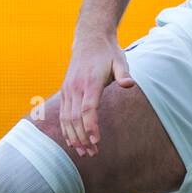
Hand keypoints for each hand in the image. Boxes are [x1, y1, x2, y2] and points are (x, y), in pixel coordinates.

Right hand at [59, 32, 133, 157]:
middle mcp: (75, 87)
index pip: (87, 109)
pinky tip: (72, 142)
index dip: (90, 127)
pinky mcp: (65, 91)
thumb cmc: (108, 53)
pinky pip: (62, 113)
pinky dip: (66, 129)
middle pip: (75, 119)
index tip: (96, 141)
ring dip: (73, 137)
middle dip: (82, 138)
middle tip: (92, 154)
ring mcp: (68, 89)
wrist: (89, 39)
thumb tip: (129, 84)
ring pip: (66, 118)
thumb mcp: (120, 60)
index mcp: (90, 82)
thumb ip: (123, 73)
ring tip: (83, 153)